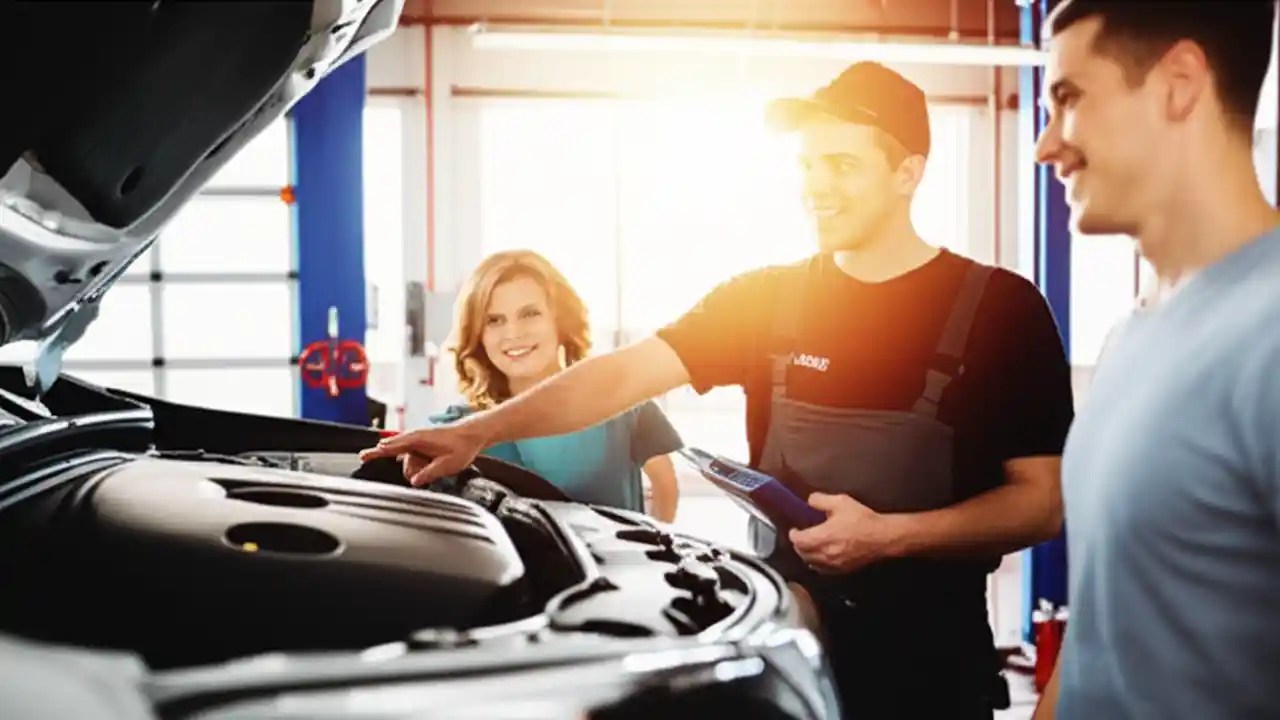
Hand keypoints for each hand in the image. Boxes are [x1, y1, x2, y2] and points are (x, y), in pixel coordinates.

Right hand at [358, 422, 489, 486]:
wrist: (472, 434)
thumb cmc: (461, 446)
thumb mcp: (448, 464)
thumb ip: (429, 473)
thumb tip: (414, 482)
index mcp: (417, 440)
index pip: (391, 447)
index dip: (377, 452)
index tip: (362, 456)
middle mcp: (414, 439)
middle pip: (402, 463)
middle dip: (412, 472)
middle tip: (428, 473)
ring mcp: (417, 442)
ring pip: (409, 463)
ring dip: (420, 469)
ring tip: (438, 467)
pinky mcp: (421, 446)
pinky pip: (415, 460)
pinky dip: (422, 466)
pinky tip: (433, 465)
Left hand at [787, 493, 899, 573]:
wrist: (882, 537)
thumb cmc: (862, 520)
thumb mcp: (840, 502)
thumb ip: (820, 500)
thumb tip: (810, 501)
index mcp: (822, 537)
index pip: (798, 541)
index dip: (793, 535)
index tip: (794, 529)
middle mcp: (825, 554)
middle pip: (802, 554)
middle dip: (798, 545)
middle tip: (800, 537)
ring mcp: (833, 564)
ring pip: (811, 563)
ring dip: (807, 555)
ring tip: (809, 546)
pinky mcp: (842, 570)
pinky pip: (823, 570)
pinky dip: (817, 563)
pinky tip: (821, 557)